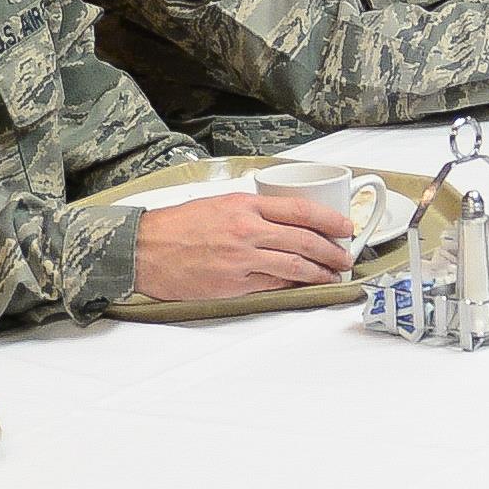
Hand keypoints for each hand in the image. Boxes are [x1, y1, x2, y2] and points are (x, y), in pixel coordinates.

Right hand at [131, 185, 354, 302]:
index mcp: (244, 205)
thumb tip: (285, 220)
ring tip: (332, 274)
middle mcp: (246, 231)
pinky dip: (292, 284)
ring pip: (294, 266)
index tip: (345, 227)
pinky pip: (272, 284)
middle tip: (345, 257)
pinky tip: (303, 284)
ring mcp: (241, 260)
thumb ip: (252, 211)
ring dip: (319, 272)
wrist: (143, 250)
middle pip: (304, 240)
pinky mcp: (233, 285)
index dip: (330, 220)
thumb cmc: (176, 226)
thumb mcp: (218, 204)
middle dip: (332, 250)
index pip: (300, 210)